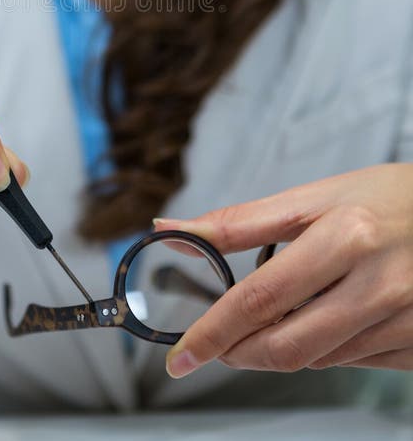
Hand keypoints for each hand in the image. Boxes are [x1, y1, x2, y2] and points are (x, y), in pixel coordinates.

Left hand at [154, 164, 412, 377]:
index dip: (213, 332)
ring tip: (282, 312)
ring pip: (317, 360)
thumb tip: (172, 228)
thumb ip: (241, 221)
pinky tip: (327, 318)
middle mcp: (378, 284)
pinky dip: (324, 349)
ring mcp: (403, 321)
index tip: (182, 356)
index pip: (260, 299)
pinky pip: (353, 364)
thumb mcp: (315, 197)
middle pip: (286, 346)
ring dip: (281, 346)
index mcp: (346, 237)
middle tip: (217, 344)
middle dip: (238, 352)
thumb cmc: (384, 198)